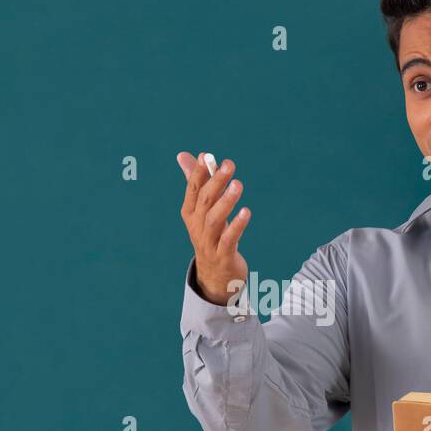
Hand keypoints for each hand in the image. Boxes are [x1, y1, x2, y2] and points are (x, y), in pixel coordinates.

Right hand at [177, 151, 249, 305]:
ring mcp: (208, 243)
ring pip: (214, 220)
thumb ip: (196, 182)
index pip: (193, 190)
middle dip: (216, 182)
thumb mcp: (201, 210)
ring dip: (226, 201)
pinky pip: (228, 240)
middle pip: (205, 202)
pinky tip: (246, 212)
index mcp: (190, 213)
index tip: (207, 156)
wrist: (215, 275)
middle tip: (229, 165)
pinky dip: (237, 225)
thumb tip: (184, 155)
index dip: (198, 173)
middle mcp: (196, 227)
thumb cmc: (210, 236)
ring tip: (238, 185)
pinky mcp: (223, 256)